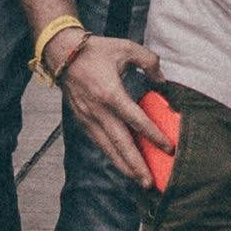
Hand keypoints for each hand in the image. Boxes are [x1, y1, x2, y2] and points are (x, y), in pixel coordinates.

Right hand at [57, 34, 181, 195]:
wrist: (62, 53)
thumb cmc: (95, 50)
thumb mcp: (126, 47)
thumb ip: (149, 61)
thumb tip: (162, 80)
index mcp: (111, 94)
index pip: (136, 121)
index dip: (153, 135)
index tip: (168, 148)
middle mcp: (99, 111)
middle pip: (121, 144)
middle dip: (136, 165)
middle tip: (149, 182)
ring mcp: (88, 118)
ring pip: (108, 148)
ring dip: (123, 166)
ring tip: (138, 180)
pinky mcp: (82, 120)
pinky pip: (99, 142)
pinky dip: (111, 155)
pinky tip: (121, 163)